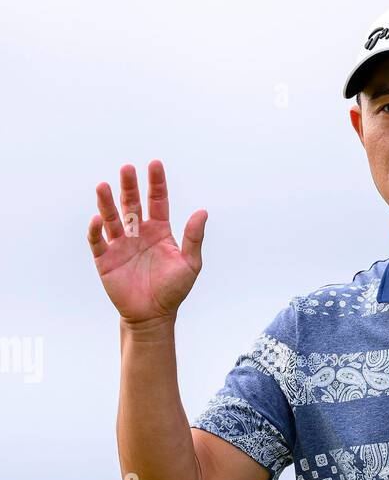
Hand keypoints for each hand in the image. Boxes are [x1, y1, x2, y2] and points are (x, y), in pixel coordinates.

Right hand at [87, 160, 206, 325]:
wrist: (153, 316)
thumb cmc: (173, 290)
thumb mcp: (189, 264)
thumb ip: (193, 238)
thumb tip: (202, 211)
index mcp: (159, 230)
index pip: (157, 200)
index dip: (156, 183)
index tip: (155, 164)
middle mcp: (138, 233)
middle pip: (131, 203)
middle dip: (129, 186)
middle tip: (127, 168)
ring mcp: (121, 244)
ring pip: (112, 218)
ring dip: (107, 202)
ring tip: (103, 185)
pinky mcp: (105, 258)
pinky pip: (98, 240)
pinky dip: (95, 229)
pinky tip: (97, 219)